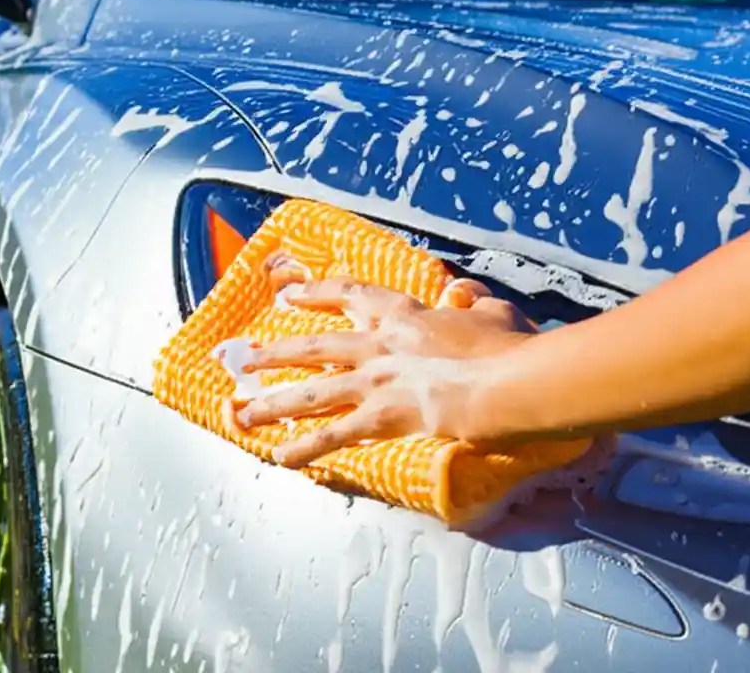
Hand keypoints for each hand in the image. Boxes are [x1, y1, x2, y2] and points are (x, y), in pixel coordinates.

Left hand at [230, 262, 538, 466]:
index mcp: (403, 314)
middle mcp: (378, 345)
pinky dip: (304, 448)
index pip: (350, 294)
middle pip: (314, 347)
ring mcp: (374, 382)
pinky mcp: (380, 418)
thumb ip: (473, 301)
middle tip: (245, 358)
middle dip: (276, 352)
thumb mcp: (493, 312)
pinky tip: (278, 457)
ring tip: (243, 412)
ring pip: (312, 391)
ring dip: (274, 403)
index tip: (288, 294)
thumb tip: (464, 293)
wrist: (505, 382)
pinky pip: (333, 435)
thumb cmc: (506, 347)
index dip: (316, 292)